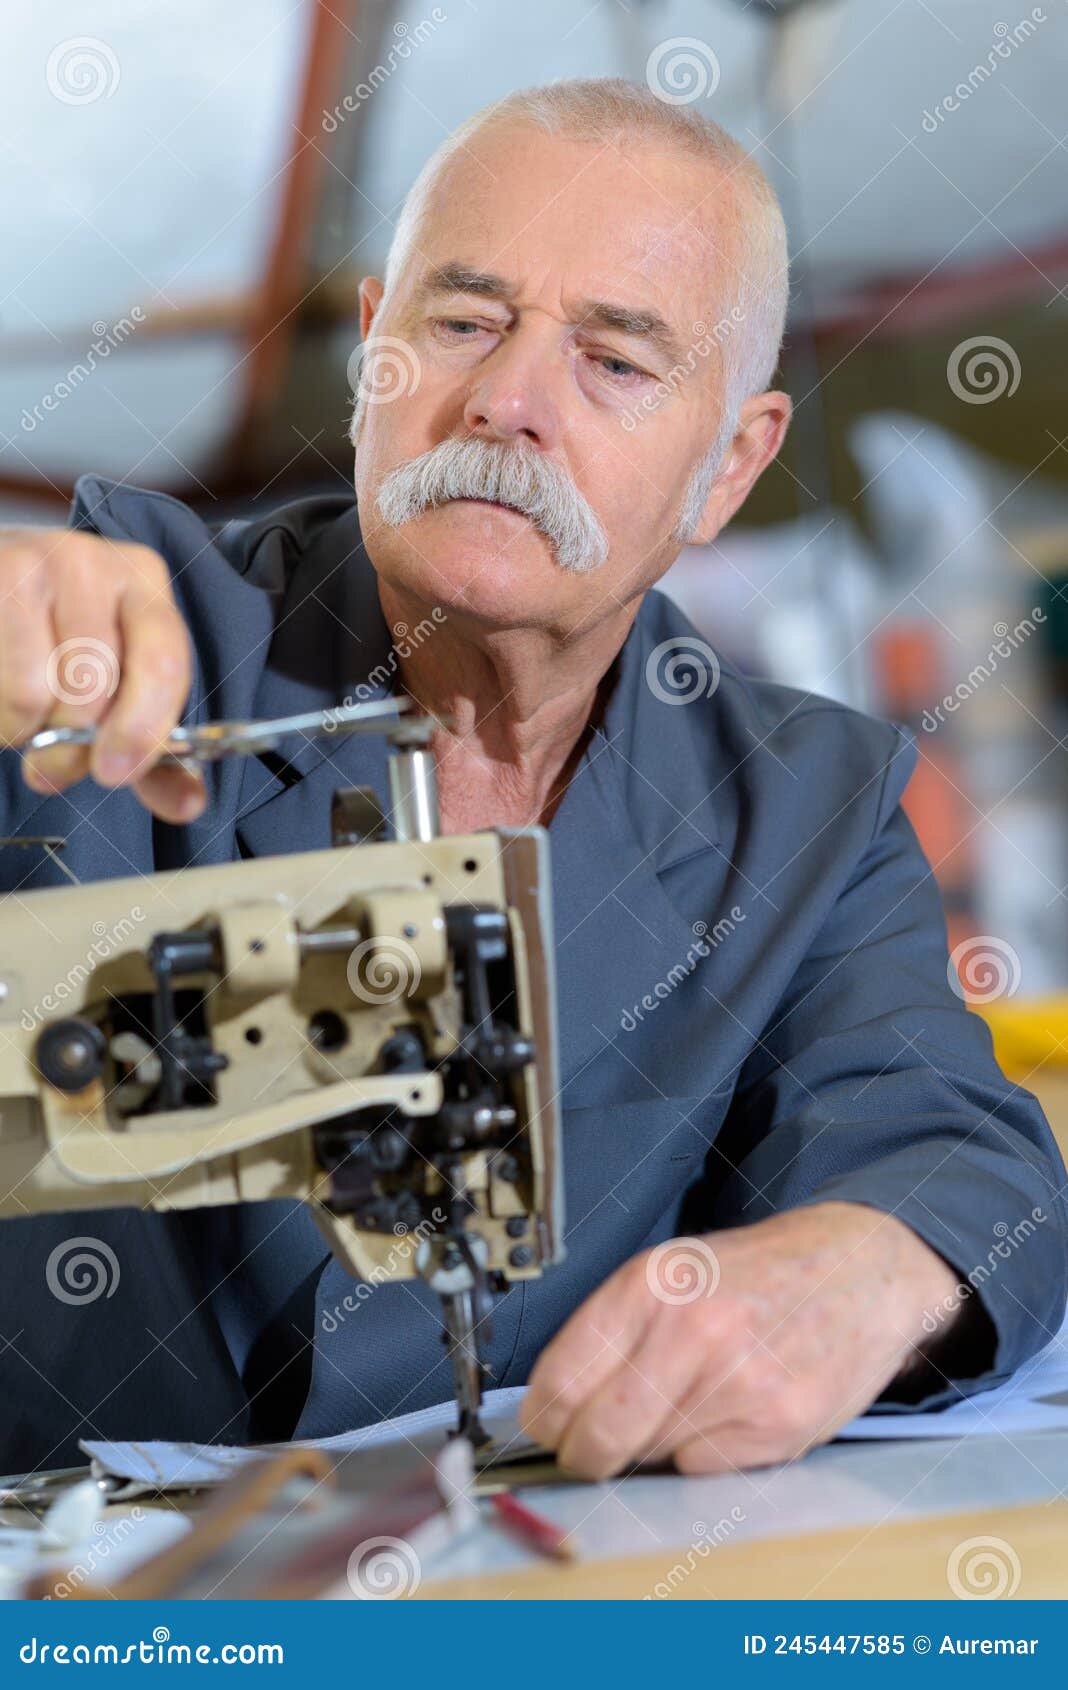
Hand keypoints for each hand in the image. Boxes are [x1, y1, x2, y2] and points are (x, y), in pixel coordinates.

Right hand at [0, 528, 203, 820]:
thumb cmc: (56, 640)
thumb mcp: (115, 685)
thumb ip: (153, 753)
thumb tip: (188, 805)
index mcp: (146, 588)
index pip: (164, 663)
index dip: (142, 730)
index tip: (113, 774)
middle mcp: (97, 564)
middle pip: (96, 687)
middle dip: (70, 746)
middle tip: (50, 760)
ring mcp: (37, 564)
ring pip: (37, 694)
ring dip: (24, 730)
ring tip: (20, 712)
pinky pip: (4, 689)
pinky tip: (0, 692)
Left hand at [520, 1201, 961, 1477]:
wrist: (857, 1270)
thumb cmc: (755, 1273)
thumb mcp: (670, 1269)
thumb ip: (610, 1330)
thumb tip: (552, 1407)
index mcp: (652, 1284)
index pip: (561, 1383)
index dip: (544, 1420)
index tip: (547, 1428)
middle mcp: (693, 1331)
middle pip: (599, 1436)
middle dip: (586, 1454)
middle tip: (591, 1450)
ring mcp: (740, 1383)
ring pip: (651, 1456)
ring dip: (653, 1444)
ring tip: (688, 1397)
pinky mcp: (781, 1426)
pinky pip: (704, 1468)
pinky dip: (704, 1451)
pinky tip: (730, 1409)